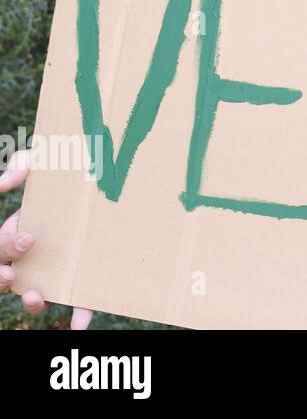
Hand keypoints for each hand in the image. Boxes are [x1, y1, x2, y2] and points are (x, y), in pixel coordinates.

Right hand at [0, 149, 93, 328]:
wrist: (111, 189)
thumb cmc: (71, 178)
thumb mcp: (46, 164)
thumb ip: (24, 164)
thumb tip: (5, 182)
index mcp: (18, 234)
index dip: (6, 246)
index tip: (29, 236)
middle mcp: (32, 258)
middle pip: (5, 277)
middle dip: (1, 278)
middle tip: (11, 273)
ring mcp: (55, 272)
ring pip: (33, 296)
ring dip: (31, 302)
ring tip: (36, 296)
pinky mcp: (81, 281)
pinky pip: (76, 305)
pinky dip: (77, 317)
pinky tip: (79, 326)